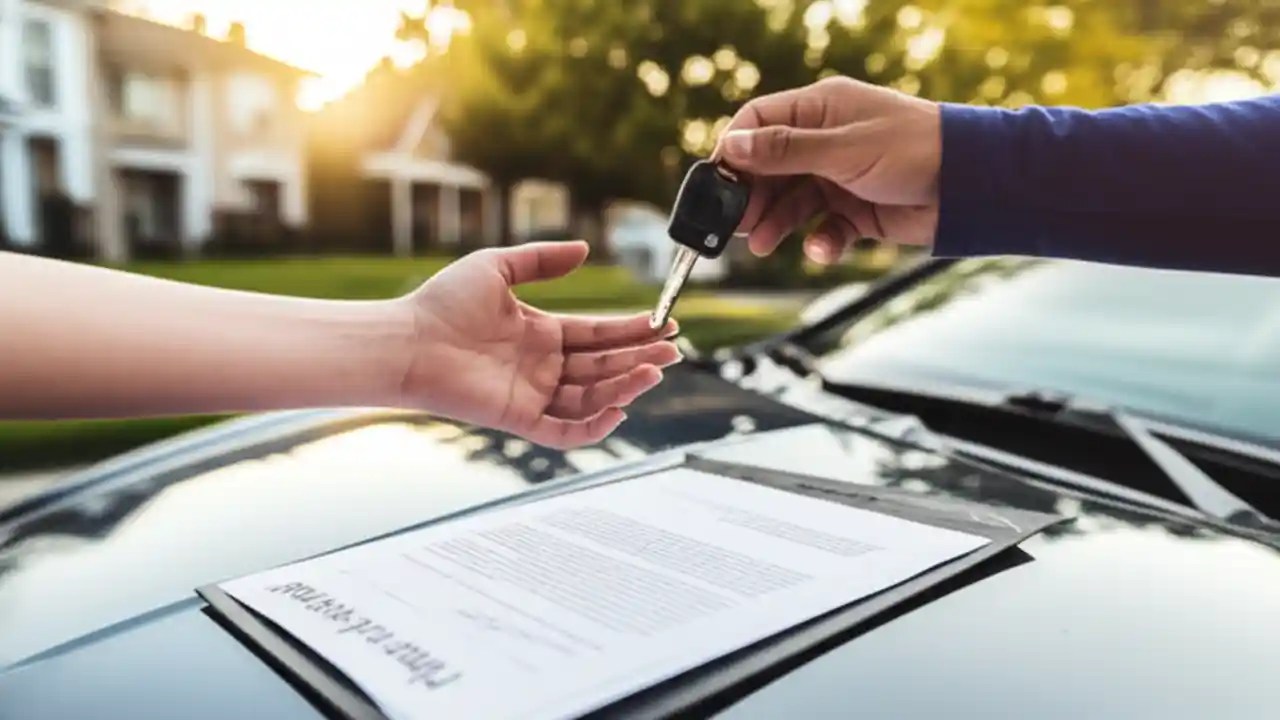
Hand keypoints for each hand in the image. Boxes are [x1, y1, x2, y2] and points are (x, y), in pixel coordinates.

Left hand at [399, 241, 679, 449]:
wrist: (408, 339)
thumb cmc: (442, 303)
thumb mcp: (496, 267)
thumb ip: (541, 259)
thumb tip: (585, 249)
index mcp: (542, 334)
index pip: (598, 334)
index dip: (632, 331)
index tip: (664, 323)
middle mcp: (542, 367)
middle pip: (603, 366)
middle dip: (640, 359)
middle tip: (673, 351)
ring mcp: (532, 394)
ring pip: (591, 398)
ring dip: (625, 387)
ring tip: (653, 372)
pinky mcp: (518, 418)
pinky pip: (565, 431)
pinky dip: (593, 427)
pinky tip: (619, 410)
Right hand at [715, 76, 941, 263]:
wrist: (971, 185)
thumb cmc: (914, 149)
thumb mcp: (841, 149)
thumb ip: (783, 151)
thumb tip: (732, 146)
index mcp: (820, 110)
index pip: (758, 123)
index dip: (734, 152)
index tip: (717, 184)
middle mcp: (826, 140)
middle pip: (769, 168)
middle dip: (751, 197)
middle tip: (735, 225)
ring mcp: (840, 175)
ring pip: (792, 201)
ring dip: (775, 223)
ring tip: (761, 245)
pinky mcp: (857, 208)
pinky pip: (823, 226)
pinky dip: (817, 240)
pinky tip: (820, 248)